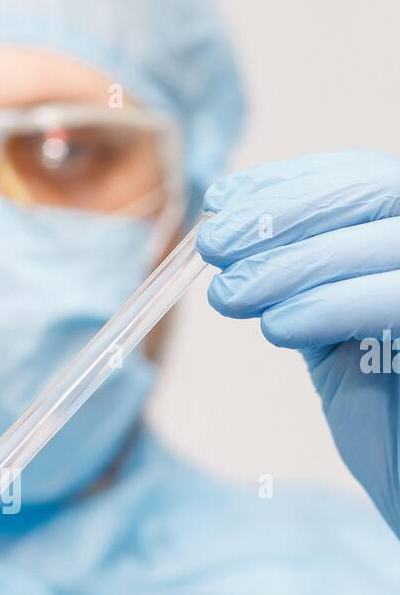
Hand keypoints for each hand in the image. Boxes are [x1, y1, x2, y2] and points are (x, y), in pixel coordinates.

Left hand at [197, 150, 399, 536]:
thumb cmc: (386, 416)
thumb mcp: (332, 331)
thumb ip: (300, 280)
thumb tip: (228, 231)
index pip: (362, 178)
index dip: (290, 183)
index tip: (223, 200)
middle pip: (375, 192)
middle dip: (283, 213)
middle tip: (213, 245)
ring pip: (384, 238)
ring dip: (292, 262)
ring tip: (229, 296)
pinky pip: (397, 299)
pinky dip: (332, 305)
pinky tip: (276, 328)